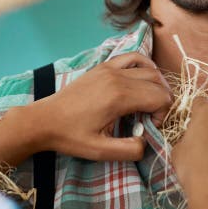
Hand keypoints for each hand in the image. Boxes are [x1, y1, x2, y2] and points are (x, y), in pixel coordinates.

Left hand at [31, 52, 171, 160]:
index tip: (150, 127)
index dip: (163, 114)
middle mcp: (117, 77)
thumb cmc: (71, 136)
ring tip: (151, 100)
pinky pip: (131, 57)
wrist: (44, 120)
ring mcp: (109, 68)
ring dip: (157, 83)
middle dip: (162, 100)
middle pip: (157, 81)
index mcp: (119, 96)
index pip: (160, 97)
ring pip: (148, 67)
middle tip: (152, 118)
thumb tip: (145, 142)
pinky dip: (144, 65)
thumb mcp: (99, 151)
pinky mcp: (102, 66)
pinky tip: (142, 79)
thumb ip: (129, 150)